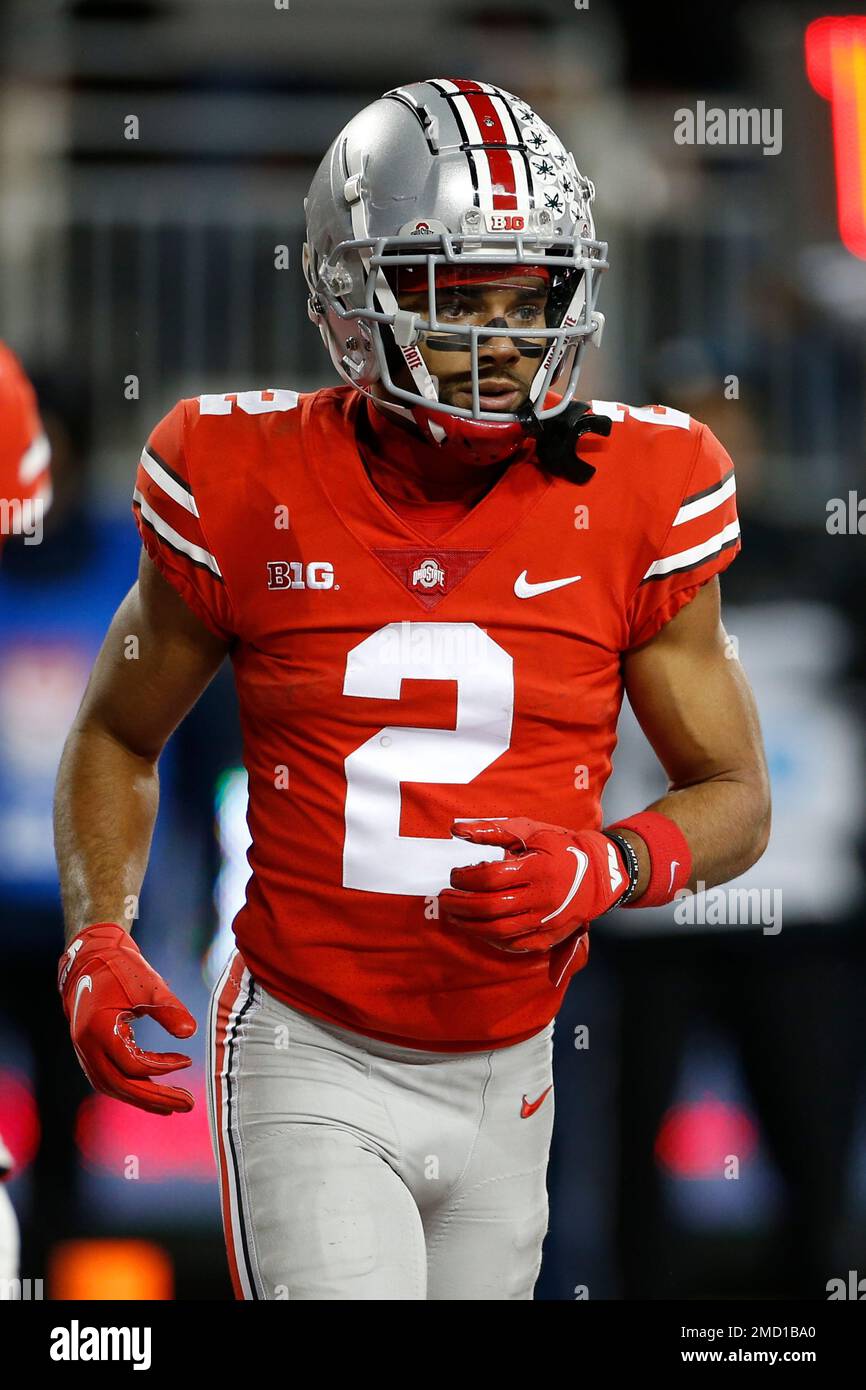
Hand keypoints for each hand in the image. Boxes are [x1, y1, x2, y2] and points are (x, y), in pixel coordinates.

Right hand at [58, 923, 196, 1114]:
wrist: (90, 960)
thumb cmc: (121, 970)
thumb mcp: (148, 985)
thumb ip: (168, 1009)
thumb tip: (190, 1032)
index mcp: (99, 1029)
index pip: (131, 1064)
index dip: (162, 1066)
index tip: (187, 1061)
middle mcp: (87, 1047)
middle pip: (120, 1085)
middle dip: (155, 1098)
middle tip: (187, 1104)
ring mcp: (85, 1052)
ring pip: (112, 1087)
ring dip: (143, 1099)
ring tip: (173, 1106)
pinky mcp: (90, 1053)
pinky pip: (110, 1079)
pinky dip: (132, 1089)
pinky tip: (154, 1093)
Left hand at [438, 817, 627, 951]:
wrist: (599, 873)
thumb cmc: (559, 846)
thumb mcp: (529, 830)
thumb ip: (491, 831)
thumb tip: (456, 830)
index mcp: (537, 868)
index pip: (490, 878)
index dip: (465, 878)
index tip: (454, 875)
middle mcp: (543, 897)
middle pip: (489, 907)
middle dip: (459, 904)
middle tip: (444, 898)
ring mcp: (547, 921)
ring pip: (498, 931)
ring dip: (469, 925)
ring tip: (455, 915)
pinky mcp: (549, 937)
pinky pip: (514, 945)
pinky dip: (491, 939)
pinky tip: (479, 928)